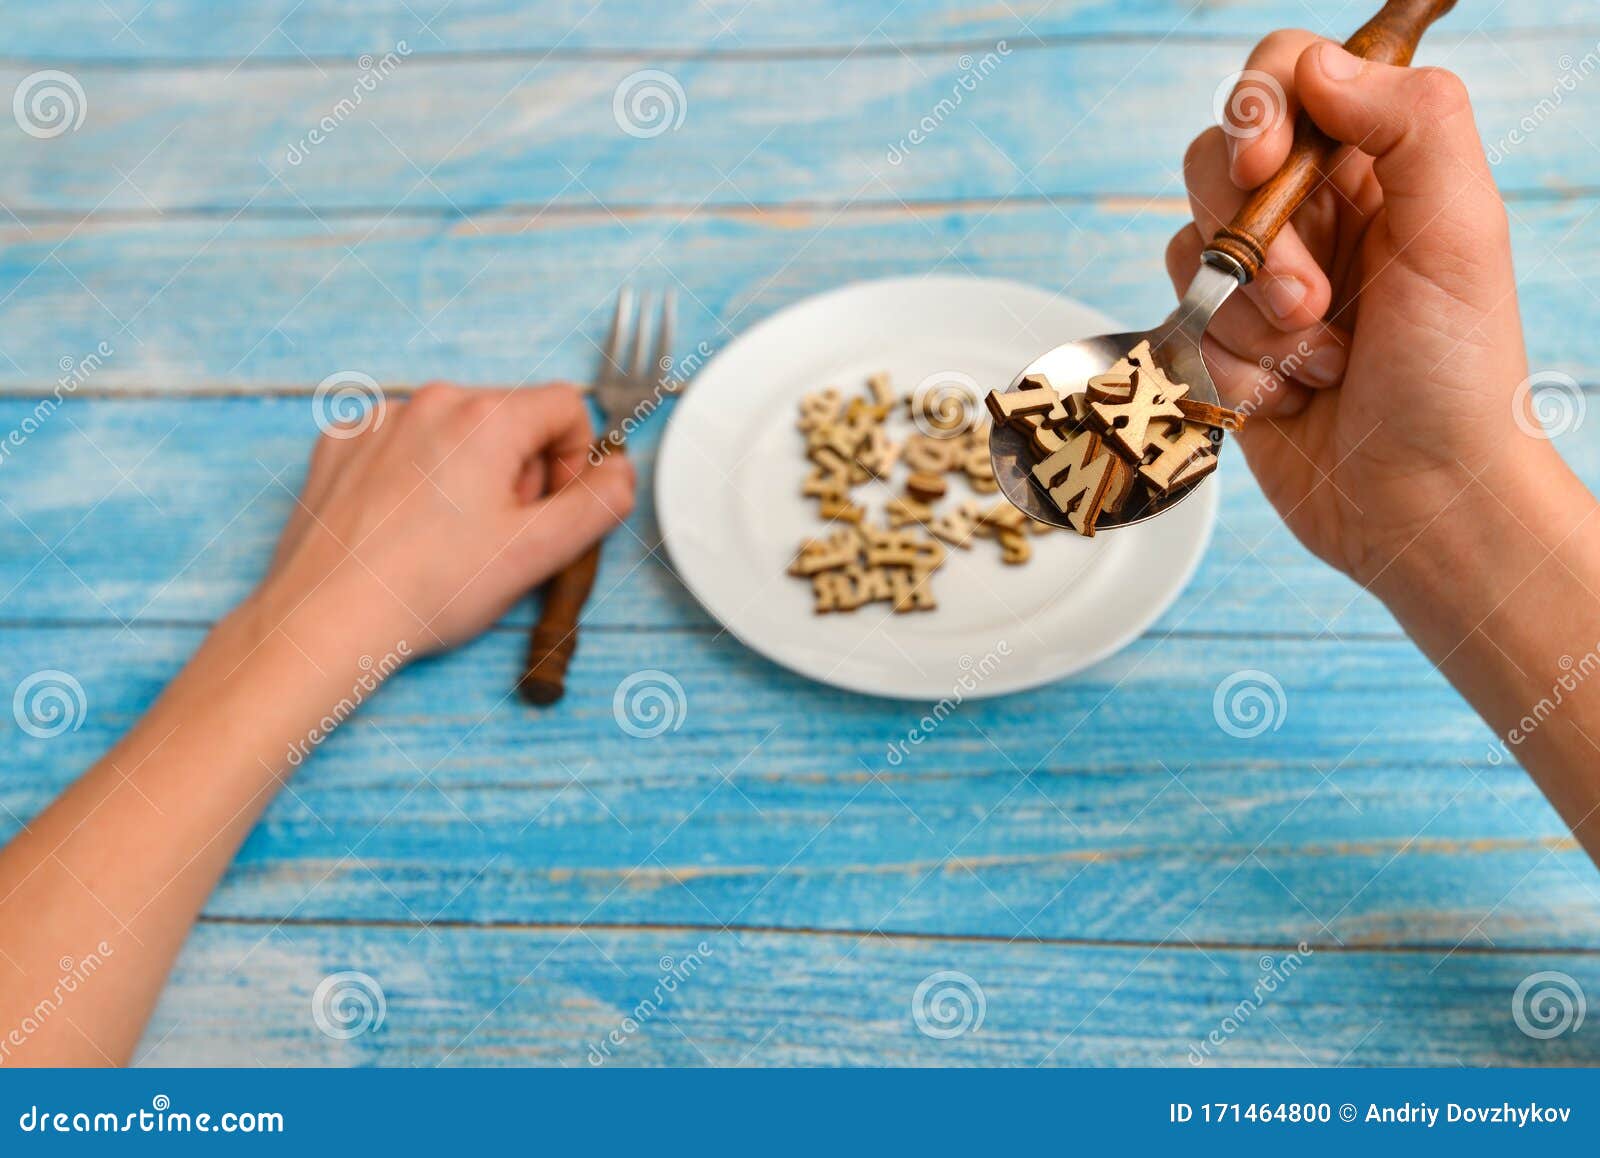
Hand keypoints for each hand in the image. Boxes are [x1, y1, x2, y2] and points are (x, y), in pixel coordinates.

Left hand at [248, 382, 634, 662]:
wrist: (326, 619)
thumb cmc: (429, 588)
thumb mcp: (537, 553)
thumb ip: (599, 506)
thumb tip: (621, 472)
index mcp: (485, 417)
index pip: (566, 406)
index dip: (575, 460)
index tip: (550, 510)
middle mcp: (430, 402)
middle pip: (511, 418)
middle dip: (521, 471)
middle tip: (500, 535)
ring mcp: (378, 420)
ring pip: (456, 431)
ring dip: (471, 474)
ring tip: (449, 538)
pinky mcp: (340, 445)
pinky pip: (403, 444)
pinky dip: (417, 476)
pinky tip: (406, 527)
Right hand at [1169, 34, 1553, 590]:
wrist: (1421, 506)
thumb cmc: (1460, 379)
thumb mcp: (1464, 233)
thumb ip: (1411, 123)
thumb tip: (1318, 66)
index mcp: (1376, 168)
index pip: (1286, 77)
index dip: (1256, 107)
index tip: (1265, 160)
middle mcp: (1313, 216)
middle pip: (1215, 163)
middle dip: (1254, 242)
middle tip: (1314, 302)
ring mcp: (1262, 284)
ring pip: (1191, 253)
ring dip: (1248, 320)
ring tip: (1319, 364)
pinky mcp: (1225, 349)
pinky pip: (1182, 329)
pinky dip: (1230, 370)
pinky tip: (1289, 400)